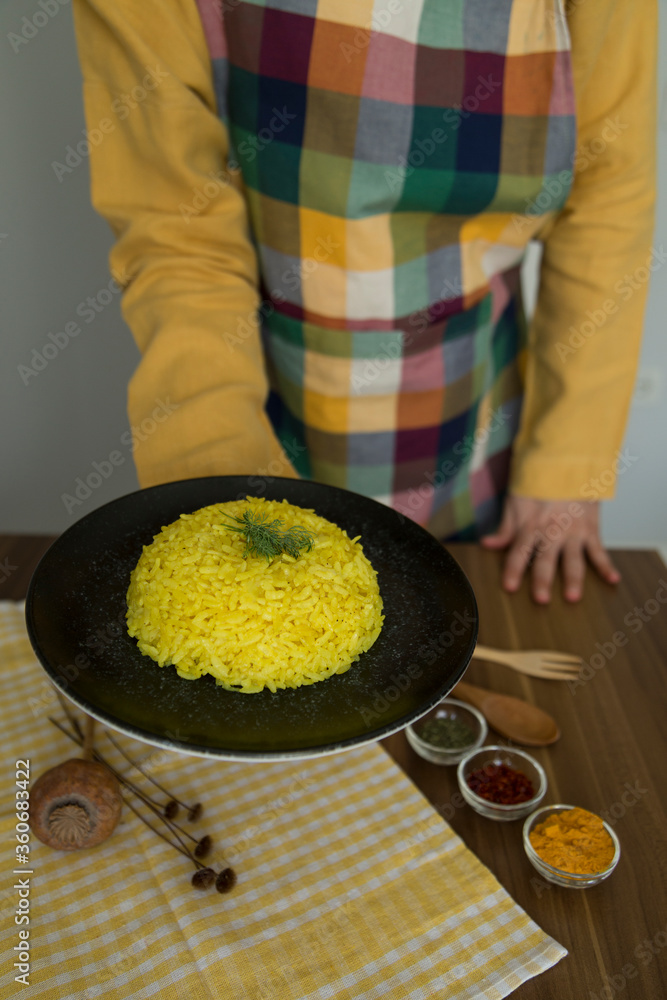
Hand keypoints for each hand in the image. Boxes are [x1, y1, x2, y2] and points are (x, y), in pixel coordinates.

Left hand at [480, 495, 620, 603]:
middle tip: (541, 600)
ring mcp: (573, 532)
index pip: (518, 553)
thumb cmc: (539, 483)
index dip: (513, 571)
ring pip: (573, 559)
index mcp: (530, 526)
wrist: (567, 462)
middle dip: (542, 580)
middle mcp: (551, 532)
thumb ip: (505, 527)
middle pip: (545, 560)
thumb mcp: (516, 502)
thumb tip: (488, 544)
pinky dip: (607, 565)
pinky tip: (613, 580)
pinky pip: (599, 550)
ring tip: (572, 597)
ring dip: (573, 579)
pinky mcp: (591, 529)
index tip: (509, 587)